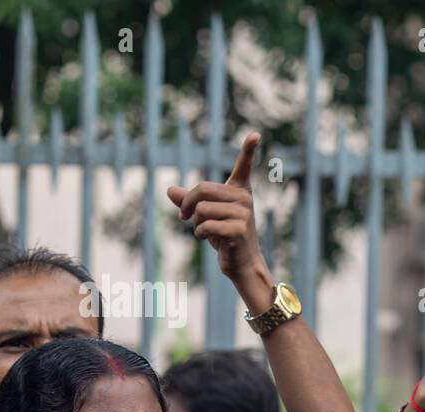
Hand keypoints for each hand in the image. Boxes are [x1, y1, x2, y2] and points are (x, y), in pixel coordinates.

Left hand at [166, 131, 272, 311]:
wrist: (241, 264)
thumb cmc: (224, 238)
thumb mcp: (205, 216)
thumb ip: (188, 201)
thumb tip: (169, 189)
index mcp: (239, 191)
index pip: (244, 166)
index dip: (249, 150)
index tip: (255, 134)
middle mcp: (244, 199)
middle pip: (202, 189)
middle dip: (187, 204)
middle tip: (184, 217)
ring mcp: (243, 214)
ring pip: (201, 209)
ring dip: (195, 223)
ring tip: (206, 232)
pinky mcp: (238, 230)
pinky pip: (205, 225)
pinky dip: (200, 234)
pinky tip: (210, 240)